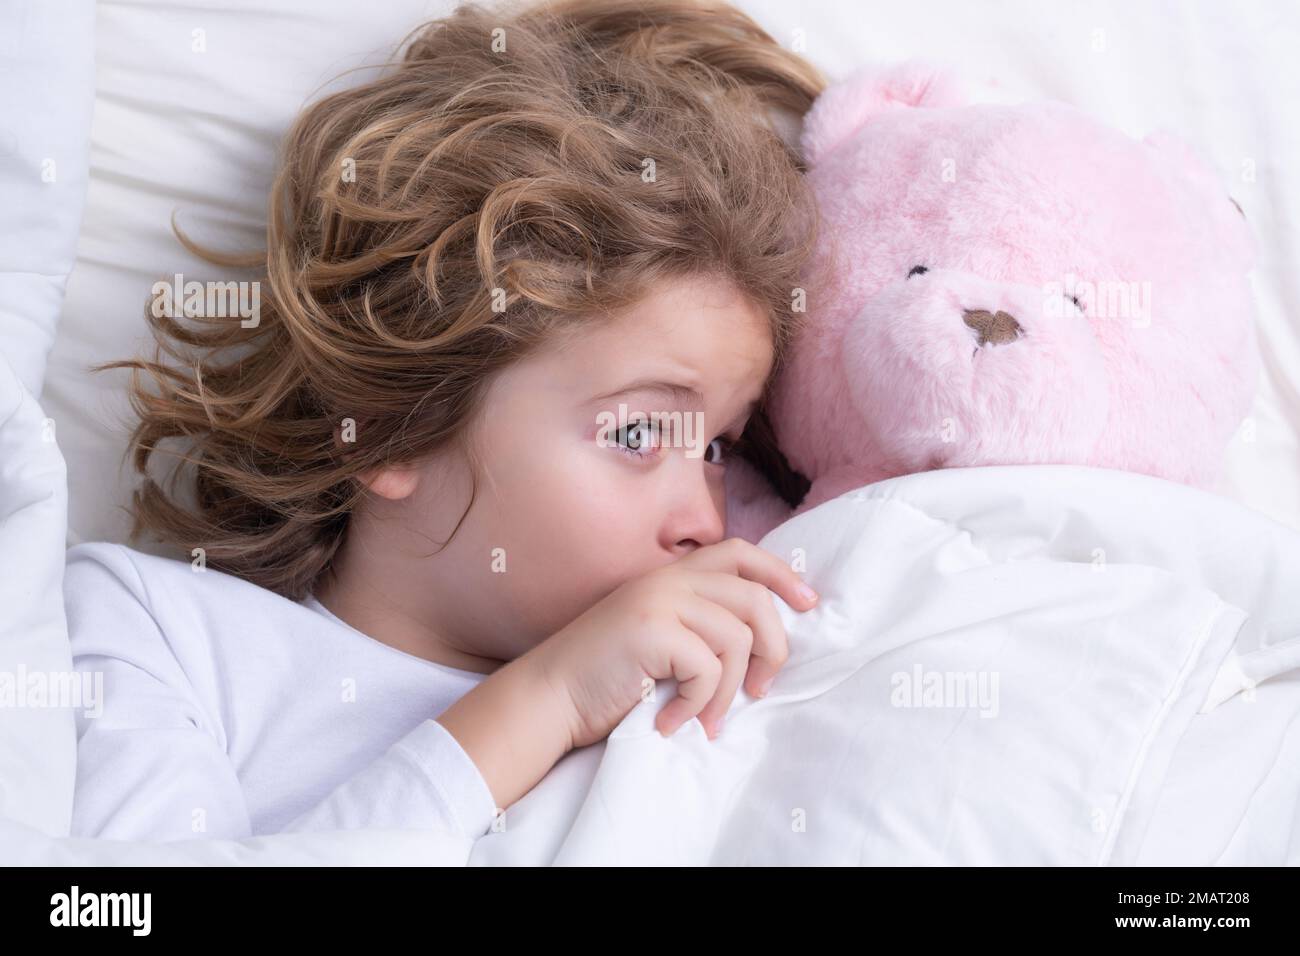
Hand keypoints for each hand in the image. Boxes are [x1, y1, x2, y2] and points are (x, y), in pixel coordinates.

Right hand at [527, 537, 817, 747]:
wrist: (547, 699)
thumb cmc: (604, 681)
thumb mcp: (658, 641)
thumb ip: (698, 628)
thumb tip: (764, 648)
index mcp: (670, 577)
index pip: (739, 553)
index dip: (780, 574)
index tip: (808, 603)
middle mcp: (667, 581)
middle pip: (754, 598)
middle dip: (772, 648)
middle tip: (760, 691)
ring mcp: (658, 602)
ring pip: (736, 639)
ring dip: (730, 692)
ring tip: (708, 720)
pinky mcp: (652, 631)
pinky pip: (708, 670)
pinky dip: (699, 706)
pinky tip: (672, 722)